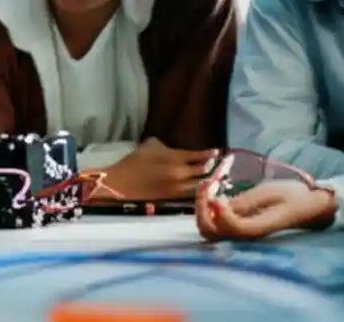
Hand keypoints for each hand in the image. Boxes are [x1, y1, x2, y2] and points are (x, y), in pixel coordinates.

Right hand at [97, 138, 217, 199]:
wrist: (122, 182)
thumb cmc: (134, 161)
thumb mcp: (150, 145)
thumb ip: (166, 146)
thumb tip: (176, 149)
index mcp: (175, 157)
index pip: (200, 156)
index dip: (211, 154)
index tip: (218, 152)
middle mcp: (181, 173)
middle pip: (204, 171)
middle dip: (213, 167)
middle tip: (221, 165)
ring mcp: (179, 187)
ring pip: (201, 185)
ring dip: (209, 181)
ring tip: (215, 178)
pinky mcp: (175, 198)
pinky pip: (193, 194)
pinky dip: (199, 190)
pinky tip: (202, 188)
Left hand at [196, 179, 337, 240]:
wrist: (308, 206)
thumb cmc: (294, 197)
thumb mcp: (271, 193)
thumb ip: (245, 202)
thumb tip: (217, 206)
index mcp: (262, 228)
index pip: (235, 230)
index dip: (222, 215)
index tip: (217, 196)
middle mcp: (247, 236)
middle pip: (212, 233)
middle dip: (202, 209)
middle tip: (207, 184)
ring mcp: (240, 233)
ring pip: (209, 229)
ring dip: (201, 207)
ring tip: (207, 184)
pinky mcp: (236, 227)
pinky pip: (214, 223)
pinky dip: (206, 207)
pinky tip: (211, 189)